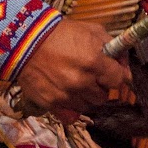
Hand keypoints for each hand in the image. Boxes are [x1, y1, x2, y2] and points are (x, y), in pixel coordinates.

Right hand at [14, 17, 135, 115]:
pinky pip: (71, 116)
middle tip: (91, 76)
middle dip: (100, 86)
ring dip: (86, 97)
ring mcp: (66, 95)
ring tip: (76, 83)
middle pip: (104, 96)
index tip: (113, 73)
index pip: (119, 80)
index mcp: (94, 61)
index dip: (117, 75)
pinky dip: (72, 110)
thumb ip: (111, 46)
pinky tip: (68, 98)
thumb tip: (122, 61)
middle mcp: (82, 82)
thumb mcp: (90, 30)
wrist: (24, 40)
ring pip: (88, 106)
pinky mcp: (52, 104)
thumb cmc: (59, 32)